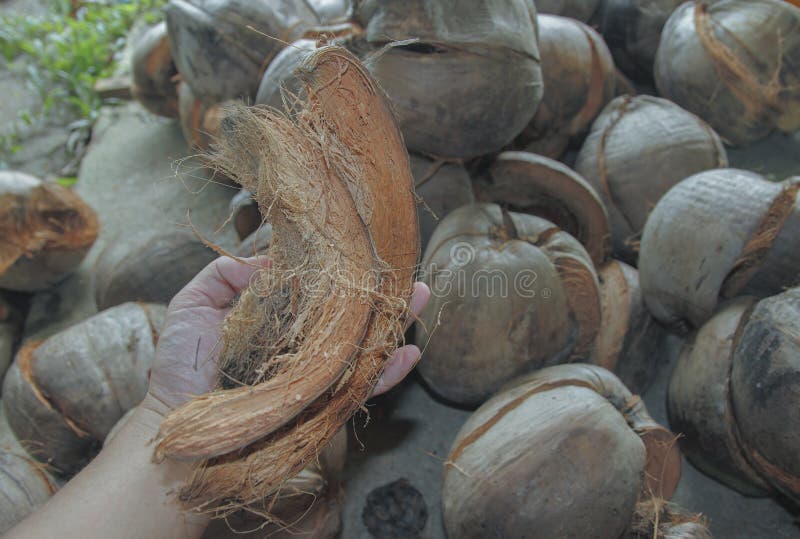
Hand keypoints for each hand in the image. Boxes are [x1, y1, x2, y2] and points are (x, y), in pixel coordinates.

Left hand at [147, 256, 429, 410]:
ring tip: (420, 296)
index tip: (363, 248)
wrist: (181, 426)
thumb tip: (271, 259)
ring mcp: (313, 374)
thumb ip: (224, 274)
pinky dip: (388, 372)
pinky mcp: (319, 404)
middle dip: (381, 291)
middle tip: (408, 269)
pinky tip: (409, 353)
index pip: (317, 290)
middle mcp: (301, 344)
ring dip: (395, 322)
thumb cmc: (181, 367)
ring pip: (364, 344)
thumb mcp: (193, 305)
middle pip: (349, 314)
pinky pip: (360, 388)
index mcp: (277, 318)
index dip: (341, 271)